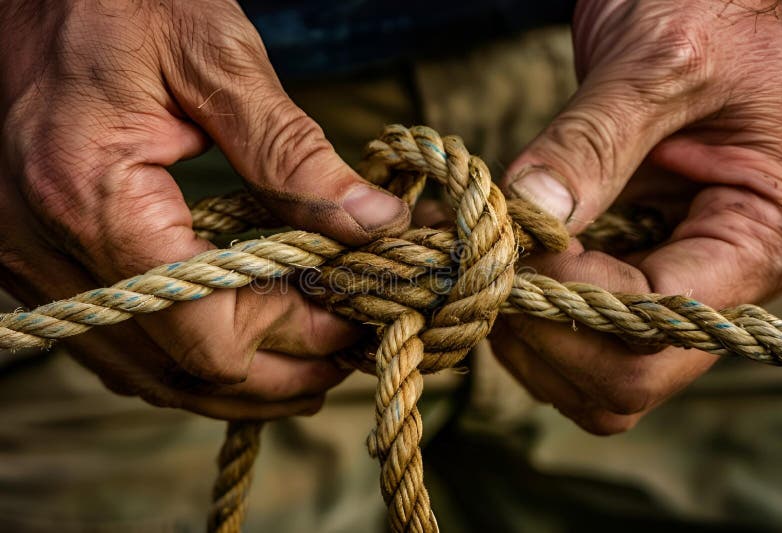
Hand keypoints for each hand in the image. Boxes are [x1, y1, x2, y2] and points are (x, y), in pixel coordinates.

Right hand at [0, 0, 408, 418]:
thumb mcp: (214, 57)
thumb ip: (291, 152)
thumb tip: (372, 221)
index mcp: (90, 196)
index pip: (203, 327)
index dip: (294, 337)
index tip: (357, 319)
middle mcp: (44, 248)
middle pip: (177, 369)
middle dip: (276, 374)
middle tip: (346, 356)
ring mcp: (28, 261)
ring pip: (140, 370)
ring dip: (232, 381)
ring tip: (307, 368)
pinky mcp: (35, 256)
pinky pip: (114, 338)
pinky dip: (180, 353)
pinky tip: (233, 342)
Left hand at [495, 0, 781, 433]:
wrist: (703, 5)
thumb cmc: (712, 14)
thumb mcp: (663, 64)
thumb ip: (596, 140)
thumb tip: (533, 213)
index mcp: (758, 239)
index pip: (661, 321)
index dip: (577, 299)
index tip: (518, 246)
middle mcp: (713, 282)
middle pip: (624, 379)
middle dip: (542, 335)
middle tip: (486, 270)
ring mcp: (662, 285)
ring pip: (587, 377)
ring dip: (521, 337)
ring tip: (481, 262)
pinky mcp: (618, 274)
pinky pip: (565, 339)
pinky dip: (516, 319)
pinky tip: (489, 262)